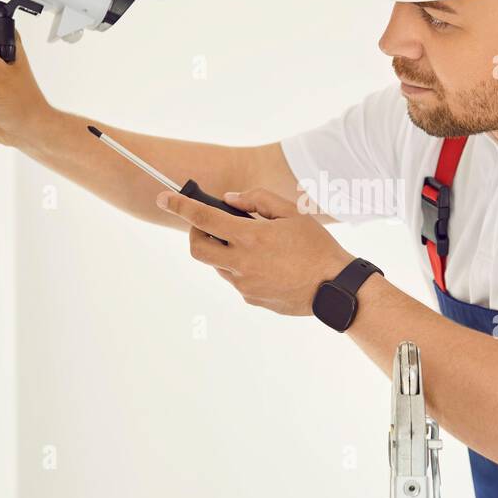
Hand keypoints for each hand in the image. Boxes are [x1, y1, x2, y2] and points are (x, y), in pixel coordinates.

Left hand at [156, 187, 354, 315]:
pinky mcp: (251, 299)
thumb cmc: (317, 246)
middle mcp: (241, 263)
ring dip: (224, 251)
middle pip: (198, 249)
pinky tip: (269, 265)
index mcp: (250, 237)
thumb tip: (229, 199)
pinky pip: (236, 279)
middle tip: (211, 225)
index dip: (180, 206)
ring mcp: (244, 284)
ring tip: (254, 245)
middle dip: (196, 234)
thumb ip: (257, 200)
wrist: (334, 288)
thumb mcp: (292, 212)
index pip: (203, 219)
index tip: (163, 198)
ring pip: (218, 265)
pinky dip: (241, 267)